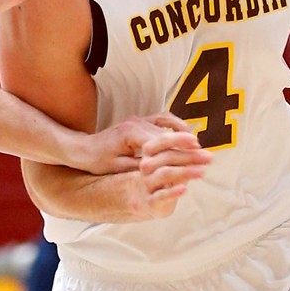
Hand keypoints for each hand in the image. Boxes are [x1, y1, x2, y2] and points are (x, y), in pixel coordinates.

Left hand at [77, 112, 201, 174]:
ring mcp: (139, 120)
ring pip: (168, 125)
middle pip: (168, 135)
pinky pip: (162, 119)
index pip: (162, 143)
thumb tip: (161, 171)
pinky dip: (175, 125)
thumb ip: (141, 168)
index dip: (181, 151)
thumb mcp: (119, 169)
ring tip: (199, 145)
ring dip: (184, 134)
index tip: (197, 156)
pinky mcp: (140, 121)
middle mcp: (137, 123)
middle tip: (206, 155)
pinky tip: (186, 133)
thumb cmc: (98, 161)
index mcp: (131, 134)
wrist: (83, 148)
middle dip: (188, 146)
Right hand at [130, 123, 211, 219]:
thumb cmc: (166, 175)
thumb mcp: (174, 162)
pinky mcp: (151, 201)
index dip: (180, 139)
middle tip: (208, 158)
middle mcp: (146, 166)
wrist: (149, 200)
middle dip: (190, 156)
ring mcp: (147, 183)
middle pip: (168, 157)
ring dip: (186, 171)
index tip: (196, 142)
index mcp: (150, 151)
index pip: (163, 140)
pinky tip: (184, 189)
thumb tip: (203, 152)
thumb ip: (187, 154)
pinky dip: (172, 192)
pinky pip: (161, 195)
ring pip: (165, 173)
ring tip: (202, 171)